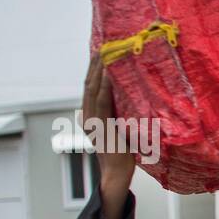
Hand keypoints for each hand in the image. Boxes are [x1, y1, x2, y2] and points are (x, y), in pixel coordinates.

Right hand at [84, 53, 135, 218]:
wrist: (117, 175)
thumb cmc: (124, 155)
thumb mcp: (121, 129)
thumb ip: (120, 115)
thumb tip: (131, 98)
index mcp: (90, 116)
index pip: (91, 86)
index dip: (95, 68)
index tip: (103, 51)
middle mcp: (87, 115)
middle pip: (89, 82)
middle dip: (96, 62)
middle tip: (104, 44)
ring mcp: (91, 120)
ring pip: (92, 88)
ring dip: (100, 68)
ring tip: (106, 51)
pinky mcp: (99, 126)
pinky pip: (101, 101)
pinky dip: (105, 85)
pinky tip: (110, 72)